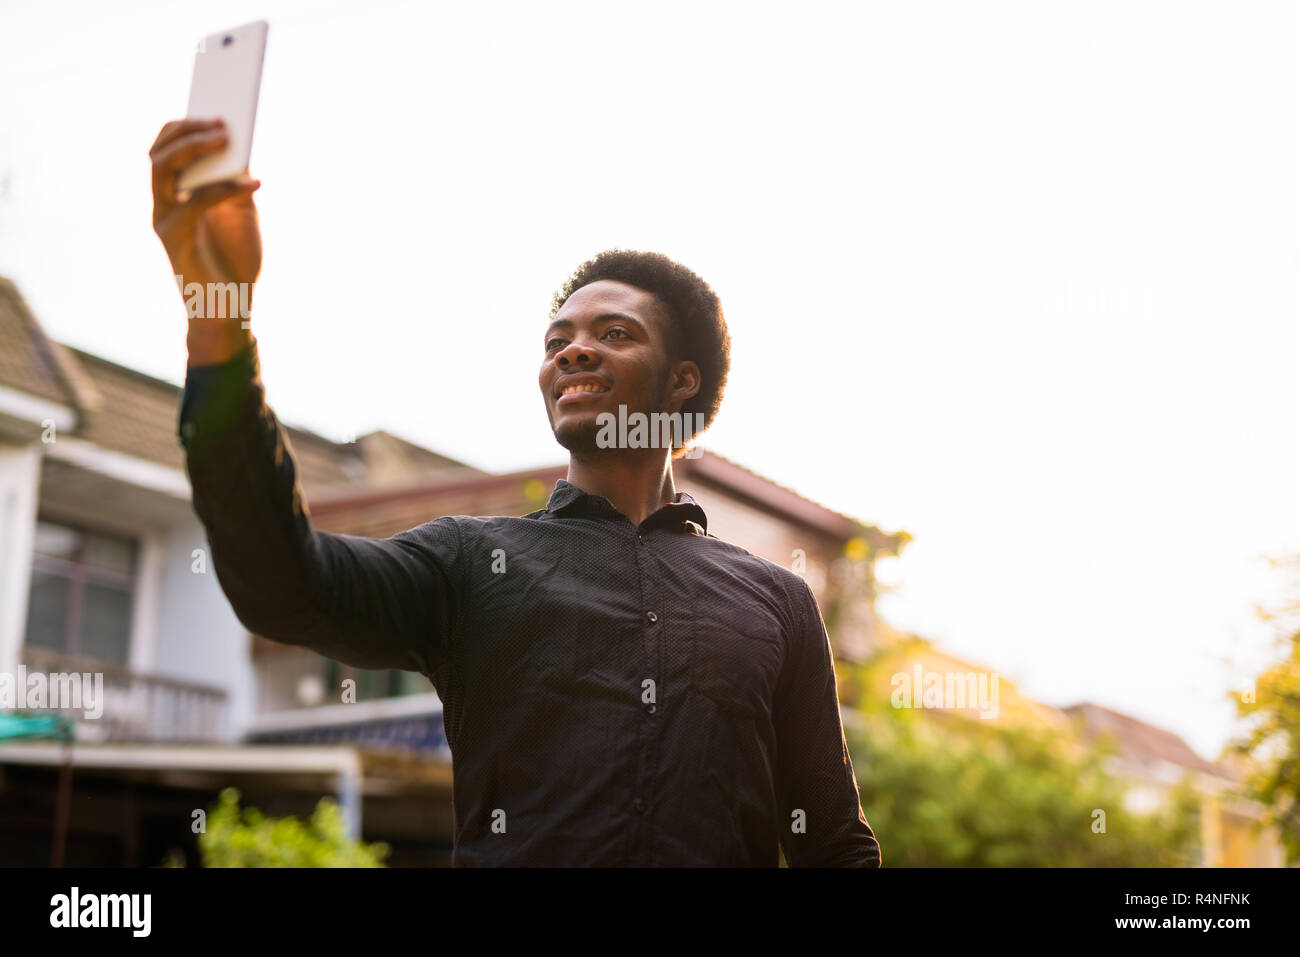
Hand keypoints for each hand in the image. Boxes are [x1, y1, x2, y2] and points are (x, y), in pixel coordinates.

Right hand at [150, 118, 262, 362]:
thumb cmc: (235, 263)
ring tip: (226, 137)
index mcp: (175, 194)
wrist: (230, 310)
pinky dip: (225, 189)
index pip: (165, 148)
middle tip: (220, 119)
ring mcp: (164, 220)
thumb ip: (236, 185)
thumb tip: (243, 150)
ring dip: (195, 149)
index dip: (184, 124)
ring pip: (164, 169)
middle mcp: (162, 203)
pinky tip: (254, 183)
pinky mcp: (174, 239)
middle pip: (159, 152)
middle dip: (187, 130)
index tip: (212, 105)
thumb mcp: (241, 215)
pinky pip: (195, 203)